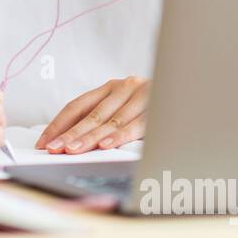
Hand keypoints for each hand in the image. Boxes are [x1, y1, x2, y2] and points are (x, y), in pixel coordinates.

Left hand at [35, 76, 149, 154]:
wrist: (194, 88)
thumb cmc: (156, 106)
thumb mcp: (126, 107)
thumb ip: (103, 119)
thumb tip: (69, 141)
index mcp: (111, 87)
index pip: (77, 106)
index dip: (58, 124)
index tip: (43, 142)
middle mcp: (125, 87)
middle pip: (91, 115)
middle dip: (70, 134)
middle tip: (54, 149)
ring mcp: (142, 95)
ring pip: (111, 120)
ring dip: (90, 138)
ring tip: (72, 150)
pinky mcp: (159, 107)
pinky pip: (137, 124)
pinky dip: (120, 136)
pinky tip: (106, 145)